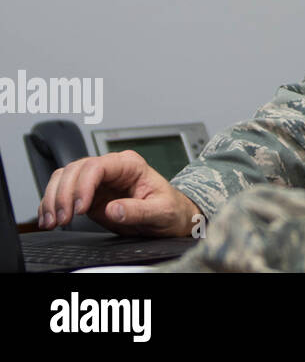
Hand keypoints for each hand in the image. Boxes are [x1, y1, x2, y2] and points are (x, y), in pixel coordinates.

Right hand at [37, 151, 201, 236]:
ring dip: (53, 199)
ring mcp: (98, 181)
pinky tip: (49, 219)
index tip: (80, 208)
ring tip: (52, 221)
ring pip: (64, 177)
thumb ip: (138, 210)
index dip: (83, 185)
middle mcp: (112, 168)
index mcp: (130, 165)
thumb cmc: (171, 209)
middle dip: (63, 194)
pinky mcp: (90, 195)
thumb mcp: (161, 211)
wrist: (172, 217)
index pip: (97, 166)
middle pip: (75, 169)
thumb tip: (114, 210)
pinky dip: (51, 204)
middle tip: (62, 218)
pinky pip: (63, 192)